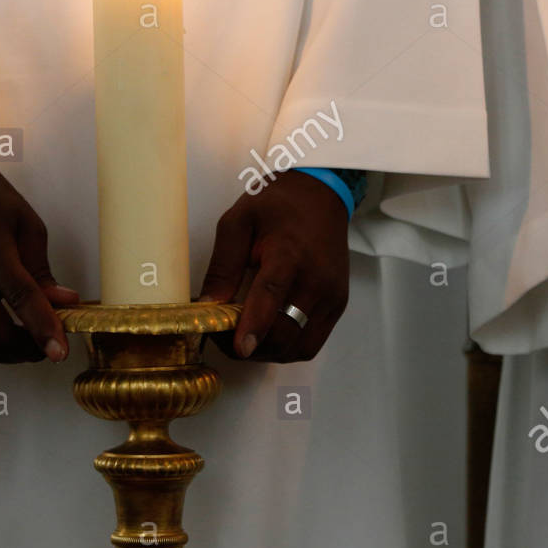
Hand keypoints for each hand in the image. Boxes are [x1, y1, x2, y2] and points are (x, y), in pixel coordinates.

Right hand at [0, 160, 78, 362]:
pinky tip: (6, 331)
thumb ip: (43, 271)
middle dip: (27, 350)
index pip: (21, 299)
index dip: (43, 330)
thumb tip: (64, 304)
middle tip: (50, 347)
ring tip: (31, 343)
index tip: (60, 353)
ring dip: (8, 353)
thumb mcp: (28, 226)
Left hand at [200, 170, 349, 362]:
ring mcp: (331, 295)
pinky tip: (269, 335)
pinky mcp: (338, 305)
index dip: (255, 325)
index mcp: (289, 253)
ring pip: (298, 346)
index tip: (239, 348)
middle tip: (223, 338)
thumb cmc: (277, 205)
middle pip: (285, 330)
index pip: (272, 294)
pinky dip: (287, 348)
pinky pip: (311, 343)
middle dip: (251, 346)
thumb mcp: (238, 221)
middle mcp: (316, 279)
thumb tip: (209, 305)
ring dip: (269, 352)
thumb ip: (223, 265)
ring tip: (245, 338)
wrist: (322, 194)